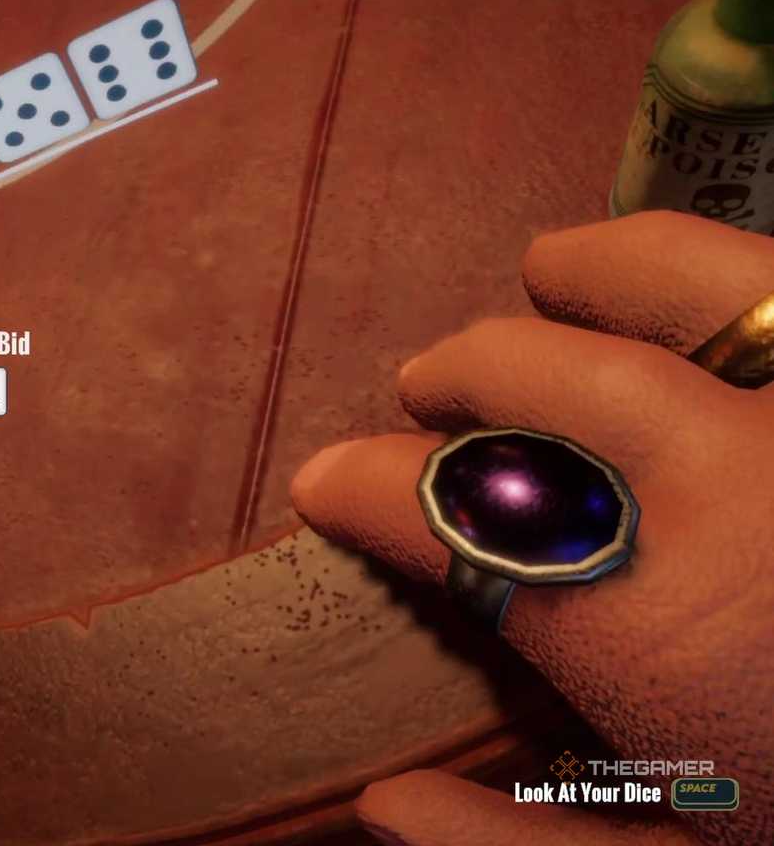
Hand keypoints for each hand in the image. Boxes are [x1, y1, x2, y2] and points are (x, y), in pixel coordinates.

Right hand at [290, 212, 772, 845]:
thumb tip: (381, 813)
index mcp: (667, 628)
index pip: (457, 521)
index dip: (367, 488)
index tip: (327, 482)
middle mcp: (745, 492)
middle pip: (547, 380)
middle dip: (457, 372)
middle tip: (420, 388)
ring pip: (698, 280)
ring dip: (593, 269)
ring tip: (546, 272)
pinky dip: (739, 275)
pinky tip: (708, 295)